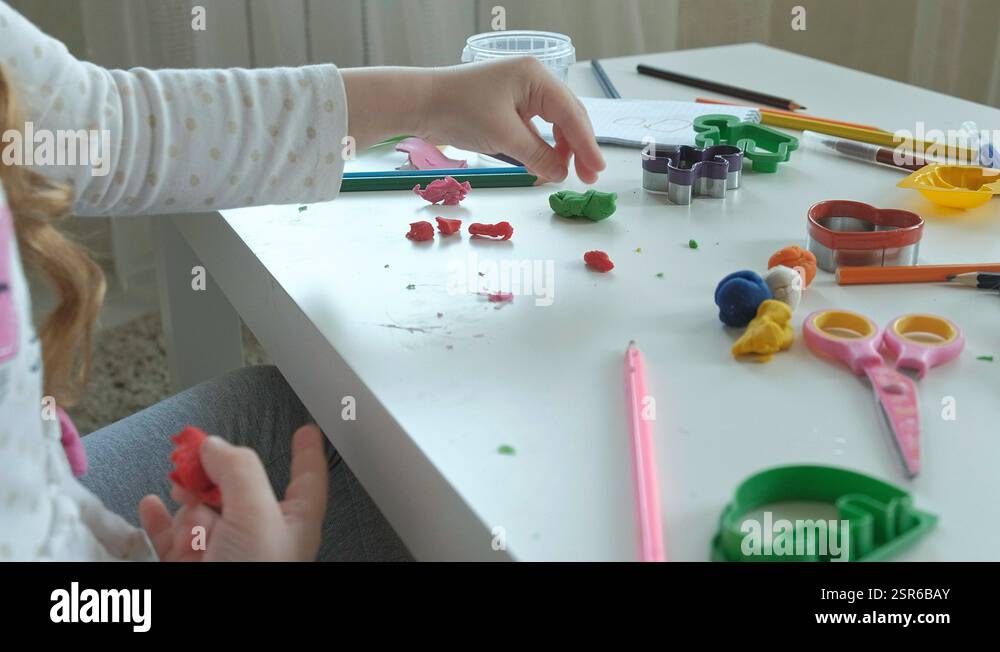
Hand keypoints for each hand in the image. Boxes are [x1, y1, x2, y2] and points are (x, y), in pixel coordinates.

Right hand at [139, 425, 327, 561]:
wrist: (218, 641)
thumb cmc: (253, 579)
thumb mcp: (256, 515)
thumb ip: (239, 471)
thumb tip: (214, 446)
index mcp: (292, 522)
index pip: (307, 479)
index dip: (306, 453)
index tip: (305, 431)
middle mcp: (260, 535)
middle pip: (239, 486)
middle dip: (217, 470)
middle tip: (194, 451)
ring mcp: (222, 552)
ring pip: (202, 508)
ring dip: (187, 494)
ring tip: (179, 490)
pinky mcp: (190, 566)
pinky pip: (172, 535)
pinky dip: (160, 518)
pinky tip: (152, 506)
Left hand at [341, 58, 604, 182]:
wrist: (419, 103)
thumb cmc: (459, 111)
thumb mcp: (503, 137)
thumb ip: (537, 156)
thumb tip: (560, 174)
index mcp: (536, 77)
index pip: (571, 115)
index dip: (586, 145)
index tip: (597, 170)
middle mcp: (533, 80)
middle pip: (568, 117)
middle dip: (578, 148)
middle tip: (588, 177)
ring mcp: (521, 91)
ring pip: (553, 123)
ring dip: (560, 150)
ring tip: (564, 175)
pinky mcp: (508, 104)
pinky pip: (535, 126)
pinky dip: (541, 147)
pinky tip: (544, 165)